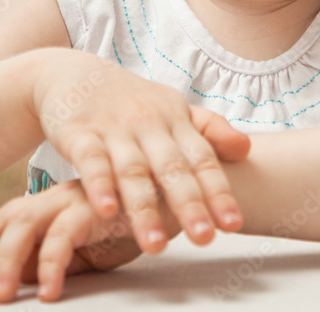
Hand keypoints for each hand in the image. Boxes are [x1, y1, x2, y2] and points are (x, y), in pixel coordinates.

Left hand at [0, 179, 180, 302]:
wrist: (191, 185)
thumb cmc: (146, 211)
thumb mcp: (99, 241)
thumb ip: (70, 252)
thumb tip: (39, 280)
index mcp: (57, 200)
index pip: (7, 219)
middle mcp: (61, 194)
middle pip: (5, 219)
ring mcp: (78, 197)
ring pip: (27, 225)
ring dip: (6, 262)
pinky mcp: (100, 206)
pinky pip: (66, 233)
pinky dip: (52, 260)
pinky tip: (47, 289)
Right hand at [31, 49, 250, 252]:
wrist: (73, 73)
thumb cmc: (130, 101)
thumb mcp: (171, 109)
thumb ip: (208, 130)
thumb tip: (247, 148)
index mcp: (174, 120)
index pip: (201, 159)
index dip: (218, 191)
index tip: (234, 224)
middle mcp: (148, 124)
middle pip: (171, 168)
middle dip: (188, 204)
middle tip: (205, 239)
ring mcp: (113, 127)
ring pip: (132, 171)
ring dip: (144, 209)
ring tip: (156, 246)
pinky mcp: (78, 131)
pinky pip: (90, 160)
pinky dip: (98, 184)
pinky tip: (106, 210)